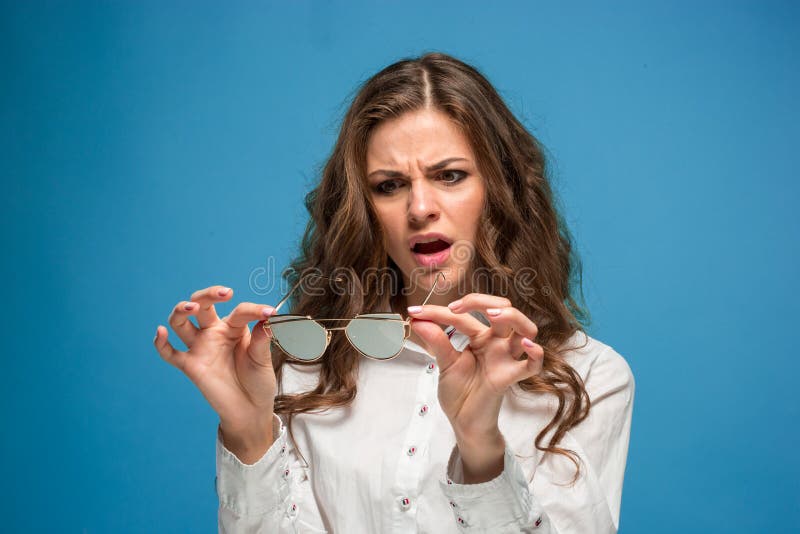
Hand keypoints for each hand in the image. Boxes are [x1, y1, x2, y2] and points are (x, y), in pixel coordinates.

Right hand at [153, 285, 277, 455]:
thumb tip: (268, 318)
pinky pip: (169, 353)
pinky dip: (161, 343)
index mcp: (235, 327)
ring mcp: (200, 348)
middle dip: (209, 295)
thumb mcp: (263, 359)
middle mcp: (214, 332)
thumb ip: (261, 339)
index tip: (270, 313)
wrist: (251, 409)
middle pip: (203, 305)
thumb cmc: (258, 381)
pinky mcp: (190, 365)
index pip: (240, 311)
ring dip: (181, 310)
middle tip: (225, 293)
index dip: (255, 310)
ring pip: (181, 322)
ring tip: (191, 307)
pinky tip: (160, 332)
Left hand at [408, 293, 543, 442]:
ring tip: (493, 314)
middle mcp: (496, 343)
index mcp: (480, 337)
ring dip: (513, 316)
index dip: (438, 312)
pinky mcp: (510, 376)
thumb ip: (435, 341)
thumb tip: (418, 320)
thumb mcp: (444, 363)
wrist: (463, 421)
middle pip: (503, 309)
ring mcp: (506, 358)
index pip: (464, 316)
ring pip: (526, 329)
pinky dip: (535, 354)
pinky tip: (527, 346)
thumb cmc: (459, 392)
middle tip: (455, 308)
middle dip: (482, 301)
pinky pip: (533, 365)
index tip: (415, 313)